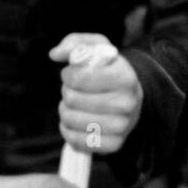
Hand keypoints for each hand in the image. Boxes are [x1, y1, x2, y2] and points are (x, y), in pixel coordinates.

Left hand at [49, 33, 143, 154]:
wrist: (131, 98)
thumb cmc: (109, 71)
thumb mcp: (97, 48)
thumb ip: (75, 43)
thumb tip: (55, 54)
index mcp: (126, 77)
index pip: (80, 78)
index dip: (68, 74)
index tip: (73, 73)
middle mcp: (127, 103)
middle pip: (72, 99)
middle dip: (66, 92)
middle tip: (75, 90)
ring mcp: (122, 127)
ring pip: (70, 120)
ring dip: (65, 111)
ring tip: (75, 105)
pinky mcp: (114, 145)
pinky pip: (76, 141)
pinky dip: (68, 131)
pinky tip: (75, 122)